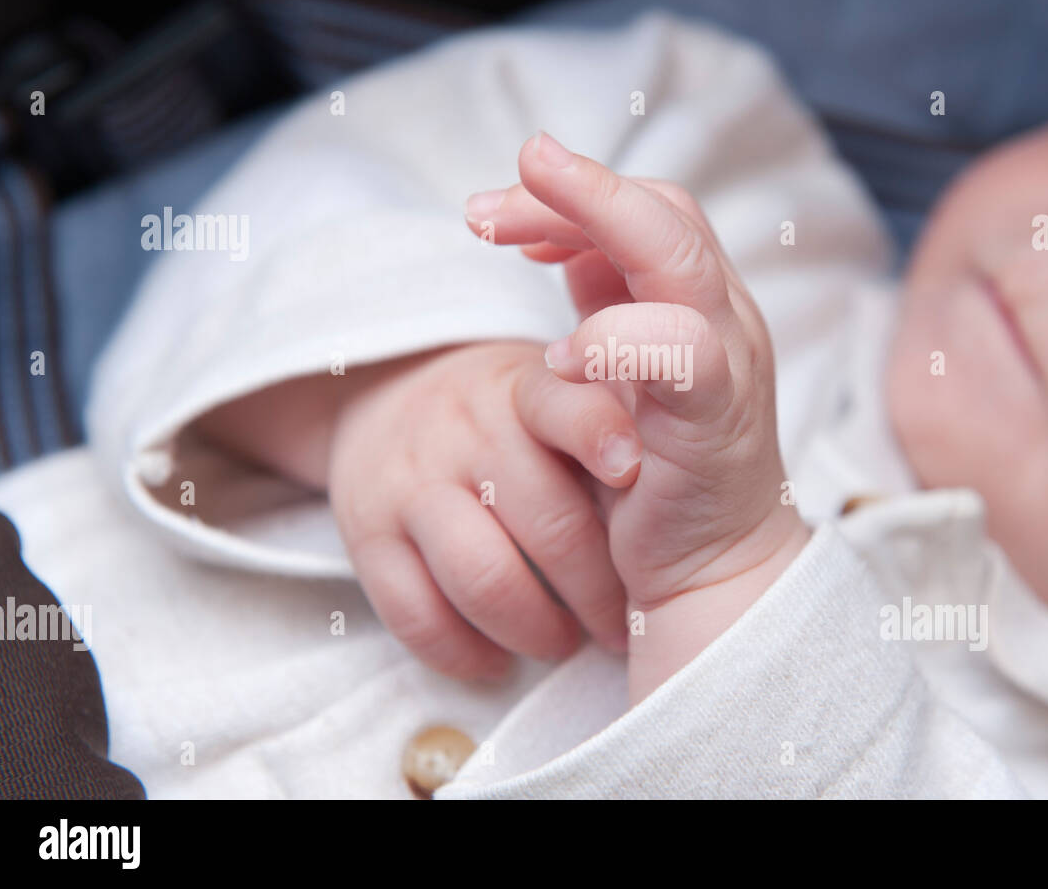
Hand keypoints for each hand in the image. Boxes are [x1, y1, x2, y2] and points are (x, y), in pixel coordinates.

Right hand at [326, 340, 637, 680]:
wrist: (387, 389)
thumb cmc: (510, 414)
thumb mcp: (558, 391)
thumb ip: (613, 415)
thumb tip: (682, 467)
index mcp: (524, 391)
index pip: (564, 408)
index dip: (602, 436)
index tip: (634, 472)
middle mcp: (464, 430)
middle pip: (547, 524)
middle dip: (599, 590)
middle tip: (623, 621)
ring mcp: (410, 482)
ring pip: (484, 580)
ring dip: (539, 630)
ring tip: (565, 642)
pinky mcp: (365, 536)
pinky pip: (417, 617)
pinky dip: (467, 652)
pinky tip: (499, 659)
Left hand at [464, 133, 810, 623]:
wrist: (712, 574)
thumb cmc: (658, 476)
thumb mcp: (621, 373)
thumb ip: (603, 307)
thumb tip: (555, 243)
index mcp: (701, 303)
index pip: (649, 209)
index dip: (576, 196)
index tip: (499, 220)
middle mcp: (725, 319)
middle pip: (665, 210)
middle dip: (572, 189)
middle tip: (481, 207)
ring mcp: (729, 365)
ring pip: (679, 257)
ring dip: (594, 227)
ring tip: (506, 242)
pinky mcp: (717, 422)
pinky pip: (681, 353)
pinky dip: (617, 340)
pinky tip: (562, 361)